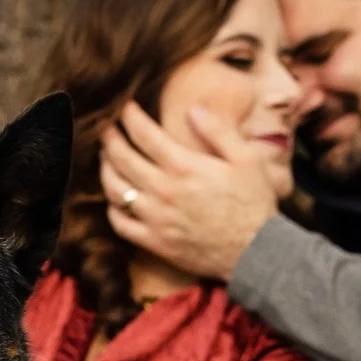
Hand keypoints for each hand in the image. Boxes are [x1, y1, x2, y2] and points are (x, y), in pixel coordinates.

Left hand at [98, 101, 282, 281]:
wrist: (255, 252)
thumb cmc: (254, 203)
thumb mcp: (246, 159)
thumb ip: (218, 131)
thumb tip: (194, 109)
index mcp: (185, 167)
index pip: (145, 134)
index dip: (130, 117)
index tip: (127, 108)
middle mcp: (164, 191)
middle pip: (122, 159)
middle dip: (110, 139)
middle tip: (107, 130)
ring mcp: (156, 218)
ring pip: (115, 189)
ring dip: (105, 170)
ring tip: (106, 159)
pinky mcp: (155, 242)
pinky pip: (120, 224)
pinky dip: (112, 208)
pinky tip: (115, 199)